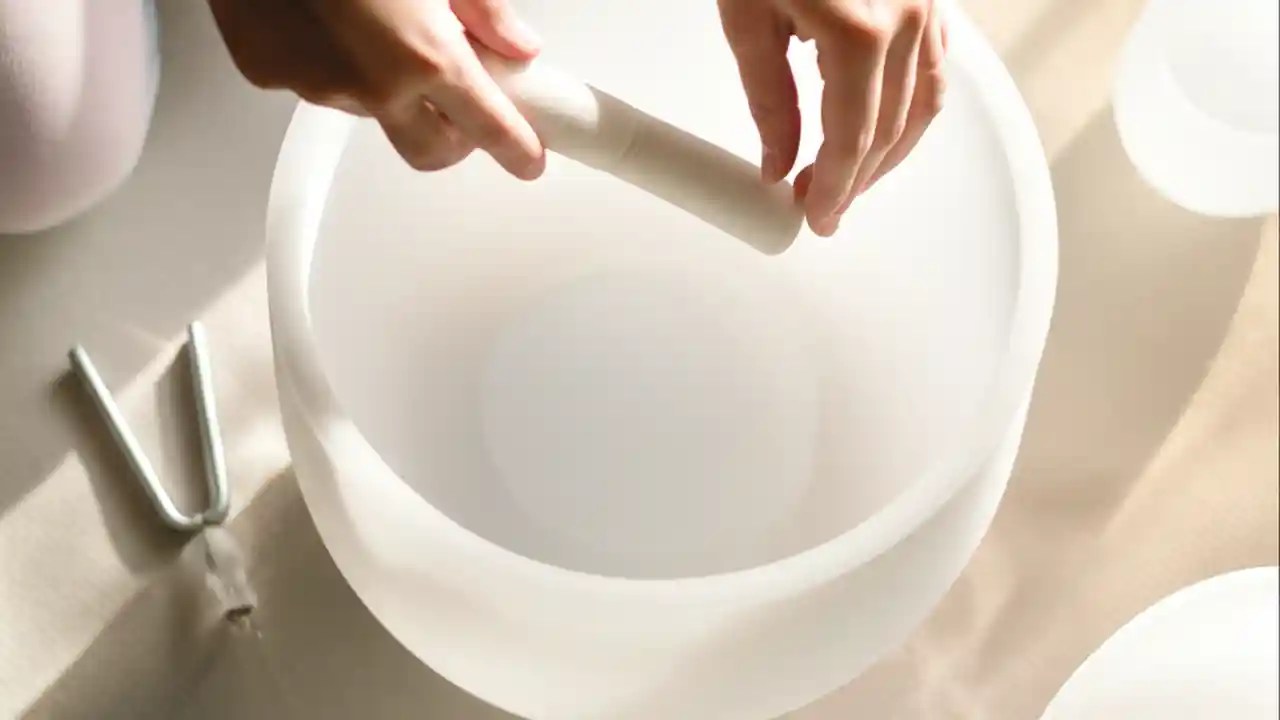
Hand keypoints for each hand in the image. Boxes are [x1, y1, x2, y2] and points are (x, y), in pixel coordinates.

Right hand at [208, 0, 545, 178]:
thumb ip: (484, 9)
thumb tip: (515, 43)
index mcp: (423, 55)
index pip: (490, 128)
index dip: (517, 150)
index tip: (527, 160)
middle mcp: (371, 84)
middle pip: (431, 152)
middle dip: (454, 137)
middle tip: (461, 100)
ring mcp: (316, 85)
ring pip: (371, 113)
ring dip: (387, 88)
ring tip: (376, 23)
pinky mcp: (269, 73)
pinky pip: (315, 84)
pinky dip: (330, 62)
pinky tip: (325, 14)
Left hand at [718, 0, 947, 235]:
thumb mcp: (749, 17)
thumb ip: (768, 97)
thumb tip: (777, 164)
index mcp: (858, 32)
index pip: (851, 138)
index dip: (833, 188)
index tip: (816, 217)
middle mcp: (905, 20)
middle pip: (888, 130)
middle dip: (855, 180)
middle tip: (821, 207)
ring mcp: (926, 5)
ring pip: (921, 105)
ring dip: (889, 153)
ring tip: (849, 179)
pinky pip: (933, 67)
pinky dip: (910, 109)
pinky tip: (879, 127)